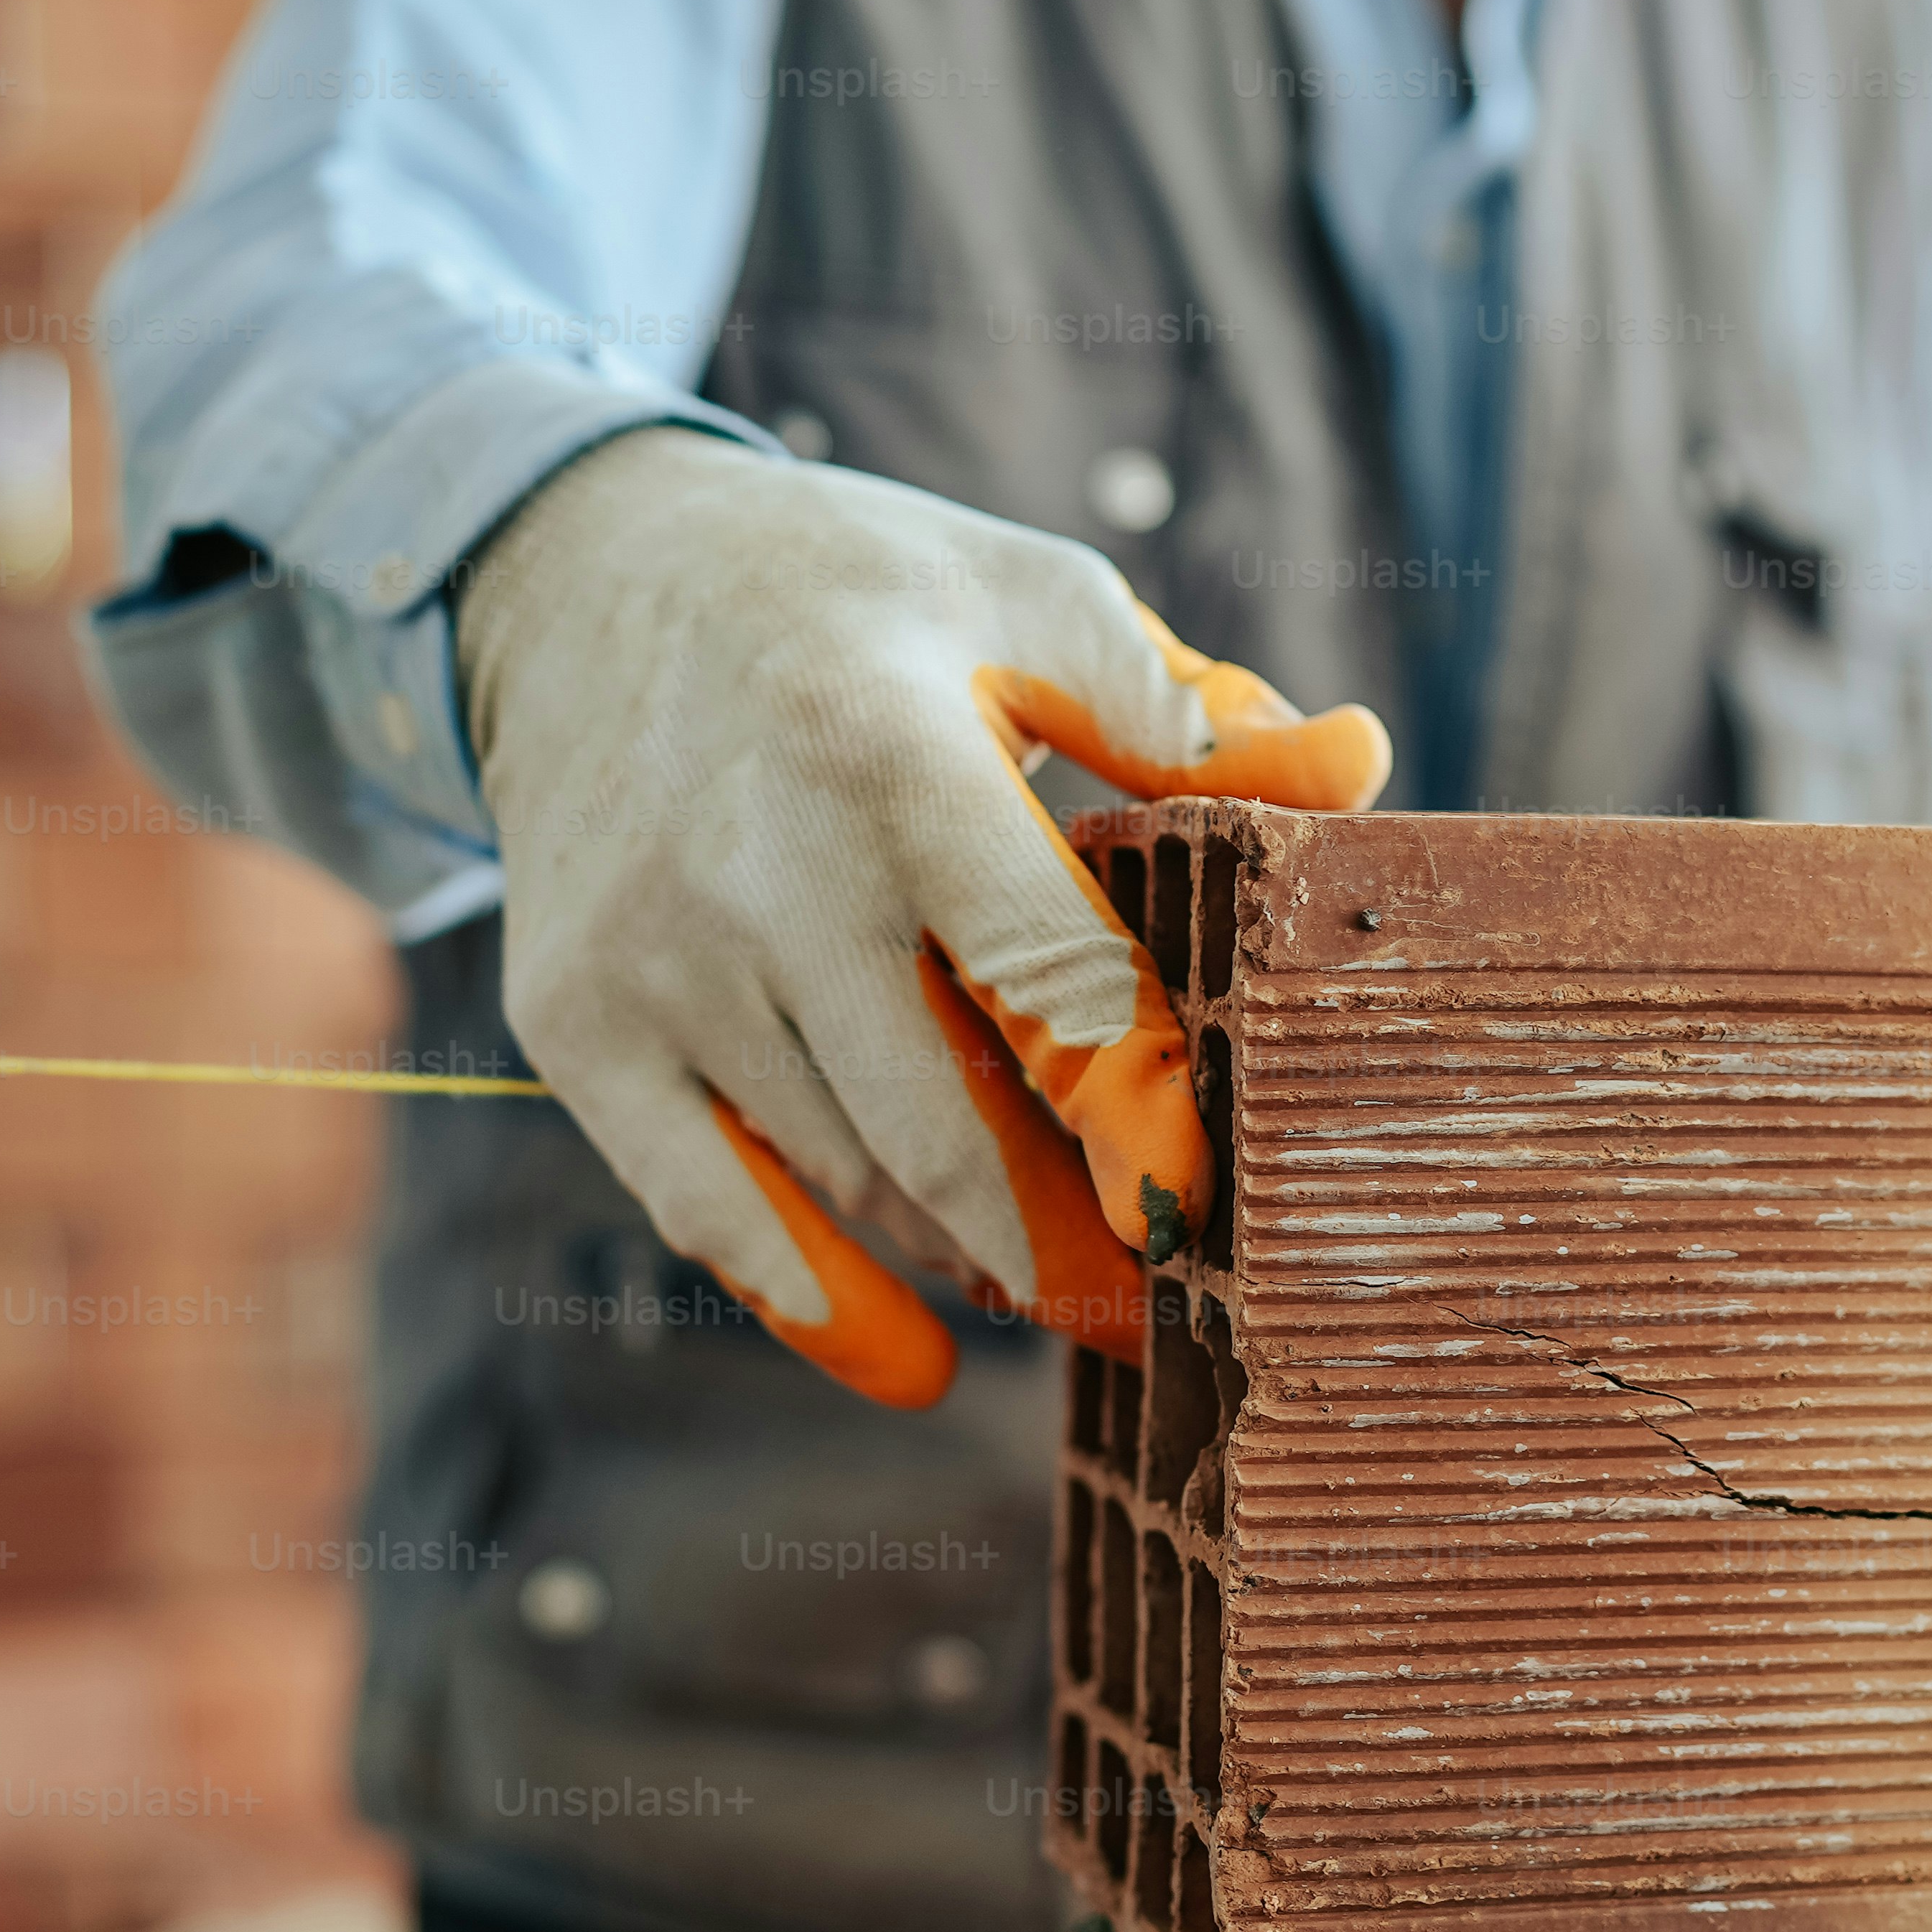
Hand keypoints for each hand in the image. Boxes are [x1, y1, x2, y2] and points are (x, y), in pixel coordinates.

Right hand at [461, 427, 1387, 1405]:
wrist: (582, 577)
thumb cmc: (860, 600)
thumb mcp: (1033, 604)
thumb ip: (1194, 720)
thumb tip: (1359, 768)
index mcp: (894, 758)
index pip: (1044, 978)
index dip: (1131, 1113)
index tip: (1197, 1212)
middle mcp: (762, 875)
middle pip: (944, 1128)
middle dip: (1065, 1241)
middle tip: (1155, 1300)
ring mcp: (655, 963)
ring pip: (848, 1182)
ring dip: (966, 1251)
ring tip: (1055, 1275)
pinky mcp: (572, 1024)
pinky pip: (711, 1214)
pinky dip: (818, 1303)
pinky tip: (913, 1355)